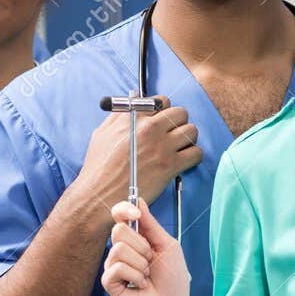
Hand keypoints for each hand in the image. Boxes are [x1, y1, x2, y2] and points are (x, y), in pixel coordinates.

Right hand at [73, 98, 200, 216]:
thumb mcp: (102, 133)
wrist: (101, 194)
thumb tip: (133, 104)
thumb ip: (119, 116)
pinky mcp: (170, 165)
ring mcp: (162, 146)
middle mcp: (149, 127)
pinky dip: (193, 156)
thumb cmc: (99, 166)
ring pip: (191, 130)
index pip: (162, 101)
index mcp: (133, 117)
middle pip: (180, 113)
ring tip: (179, 148)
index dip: (164, 111)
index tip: (162, 121)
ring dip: (187, 139)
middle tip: (172, 135)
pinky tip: (183, 161)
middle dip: (179, 123)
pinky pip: (196, 152)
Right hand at [100, 201, 192, 295]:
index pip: (119, 215)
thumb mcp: (167, 245)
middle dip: (142, 246)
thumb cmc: (172, 278)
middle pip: (119, 230)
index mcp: (136, 237)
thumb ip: (151, 224)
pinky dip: (135, 276)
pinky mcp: (109, 281)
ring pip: (119, 249)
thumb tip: (138, 200)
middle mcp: (122, 249)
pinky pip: (117, 268)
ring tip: (147, 275)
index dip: (124, 209)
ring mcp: (113, 265)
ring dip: (140, 264)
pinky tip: (140, 285)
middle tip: (150, 260)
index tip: (135, 213)